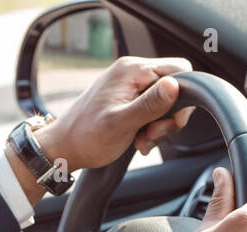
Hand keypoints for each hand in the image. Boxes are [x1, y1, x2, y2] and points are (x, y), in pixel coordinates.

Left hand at [35, 56, 196, 172]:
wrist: (63, 148)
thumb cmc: (87, 138)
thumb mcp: (121, 123)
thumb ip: (150, 105)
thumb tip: (175, 86)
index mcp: (132, 70)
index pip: (179, 70)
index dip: (183, 98)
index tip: (170, 123)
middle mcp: (131, 71)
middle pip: (173, 87)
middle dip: (168, 116)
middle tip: (151, 136)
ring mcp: (128, 84)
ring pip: (163, 101)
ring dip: (158, 126)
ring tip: (141, 141)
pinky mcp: (126, 97)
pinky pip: (150, 108)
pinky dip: (149, 127)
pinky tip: (138, 140)